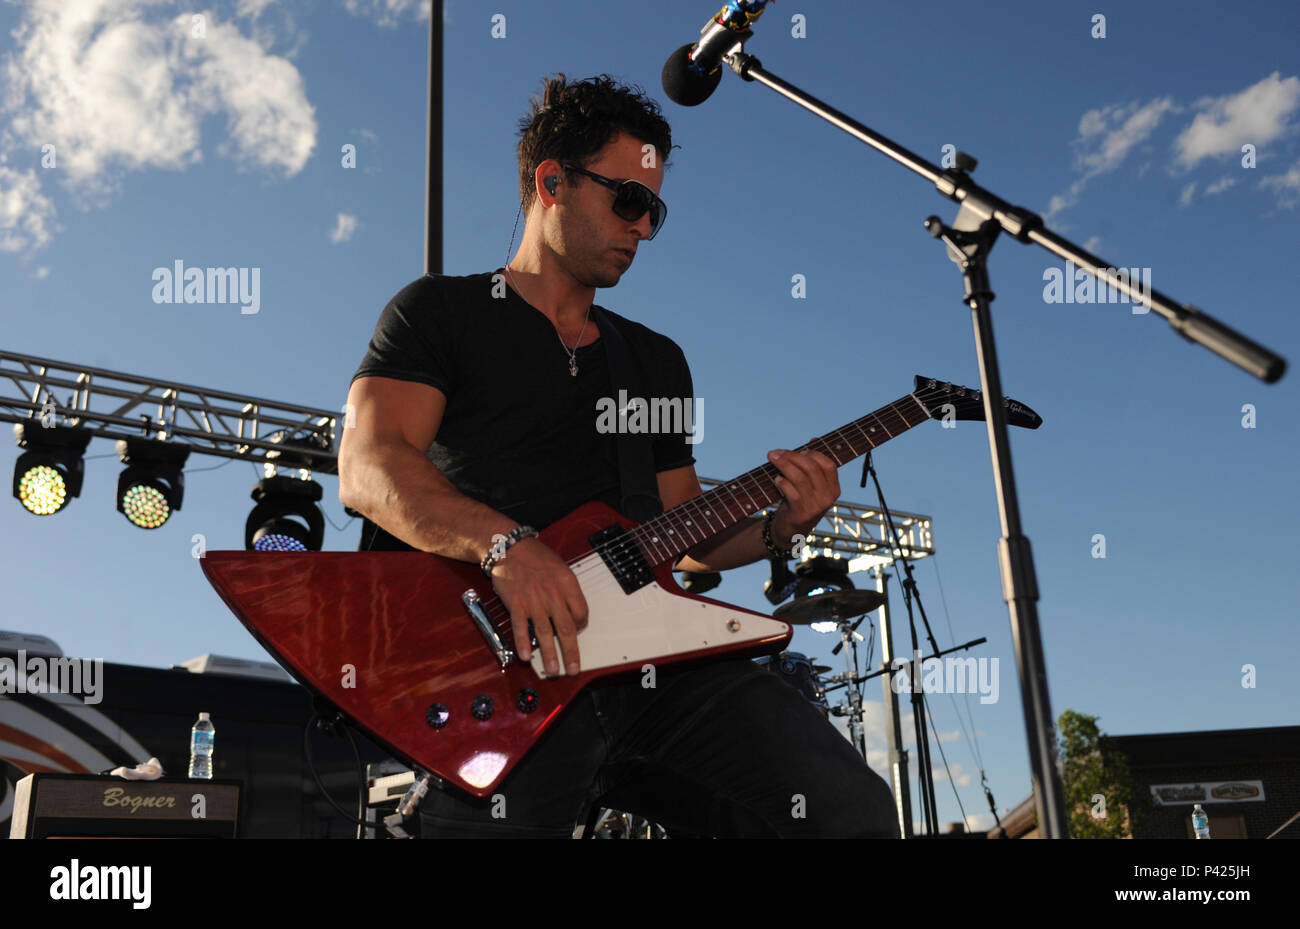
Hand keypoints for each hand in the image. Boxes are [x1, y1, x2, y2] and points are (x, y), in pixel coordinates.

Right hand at [488, 537, 587, 675]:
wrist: (508, 547)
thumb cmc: (534, 556)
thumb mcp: (560, 567)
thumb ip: (566, 590)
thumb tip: (570, 612)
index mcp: (567, 583)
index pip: (581, 612)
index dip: (581, 625)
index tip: (577, 632)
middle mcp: (552, 594)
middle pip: (566, 628)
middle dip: (571, 652)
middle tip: (573, 669)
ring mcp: (533, 600)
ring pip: (544, 632)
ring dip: (549, 654)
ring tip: (552, 670)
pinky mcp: (516, 603)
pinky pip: (520, 627)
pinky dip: (523, 643)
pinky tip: (526, 656)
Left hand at [766, 444, 839, 542]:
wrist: (790, 531)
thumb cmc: (799, 502)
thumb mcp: (809, 484)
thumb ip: (812, 464)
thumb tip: (814, 439)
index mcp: (834, 489)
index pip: (828, 464)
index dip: (813, 453)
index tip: (799, 450)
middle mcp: (828, 498)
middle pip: (811, 468)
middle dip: (791, 456)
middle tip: (776, 452)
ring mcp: (816, 507)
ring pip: (799, 478)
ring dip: (783, 465)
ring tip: (772, 459)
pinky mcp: (802, 513)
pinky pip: (791, 491)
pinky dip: (782, 482)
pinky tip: (776, 479)